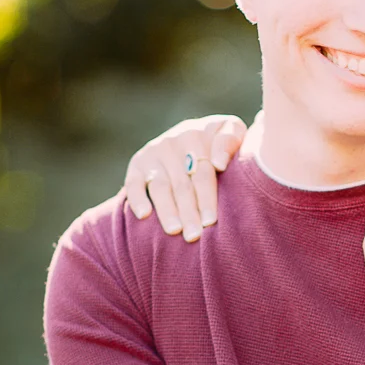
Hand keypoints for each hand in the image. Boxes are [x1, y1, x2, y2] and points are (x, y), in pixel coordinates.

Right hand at [124, 114, 246, 240]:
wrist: (194, 132)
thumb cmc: (220, 140)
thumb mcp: (231, 128)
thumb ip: (230, 139)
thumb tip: (218, 163)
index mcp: (197, 137)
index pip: (202, 174)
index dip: (206, 199)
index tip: (210, 222)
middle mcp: (173, 144)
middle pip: (182, 185)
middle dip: (188, 213)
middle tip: (193, 236)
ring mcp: (154, 154)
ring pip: (160, 187)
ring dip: (166, 211)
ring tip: (174, 231)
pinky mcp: (138, 163)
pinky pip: (133, 183)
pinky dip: (137, 199)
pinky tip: (144, 215)